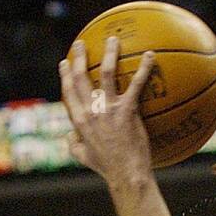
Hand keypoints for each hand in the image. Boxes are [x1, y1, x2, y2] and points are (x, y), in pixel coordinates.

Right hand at [59, 37, 153, 184]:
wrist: (126, 175)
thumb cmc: (107, 169)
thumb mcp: (83, 157)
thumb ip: (73, 144)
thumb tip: (69, 137)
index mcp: (79, 120)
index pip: (68, 91)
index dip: (65, 75)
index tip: (65, 63)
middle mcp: (90, 110)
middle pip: (80, 76)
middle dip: (79, 56)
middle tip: (81, 44)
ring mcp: (108, 109)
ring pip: (105, 72)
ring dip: (108, 52)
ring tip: (113, 40)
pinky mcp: (127, 111)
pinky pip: (136, 84)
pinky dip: (144, 68)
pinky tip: (151, 56)